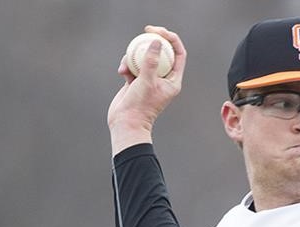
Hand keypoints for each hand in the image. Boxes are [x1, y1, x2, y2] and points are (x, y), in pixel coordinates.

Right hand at [108, 25, 186, 151]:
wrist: (125, 123)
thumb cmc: (140, 106)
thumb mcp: (146, 82)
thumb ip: (151, 61)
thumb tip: (157, 42)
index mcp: (173, 80)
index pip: (179, 54)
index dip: (172, 39)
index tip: (160, 31)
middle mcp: (163, 79)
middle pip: (162, 52)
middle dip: (154, 40)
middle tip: (146, 30)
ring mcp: (149, 79)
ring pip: (144, 57)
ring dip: (134, 56)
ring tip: (126, 67)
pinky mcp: (136, 81)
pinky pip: (132, 65)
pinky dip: (126, 65)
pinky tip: (121, 72)